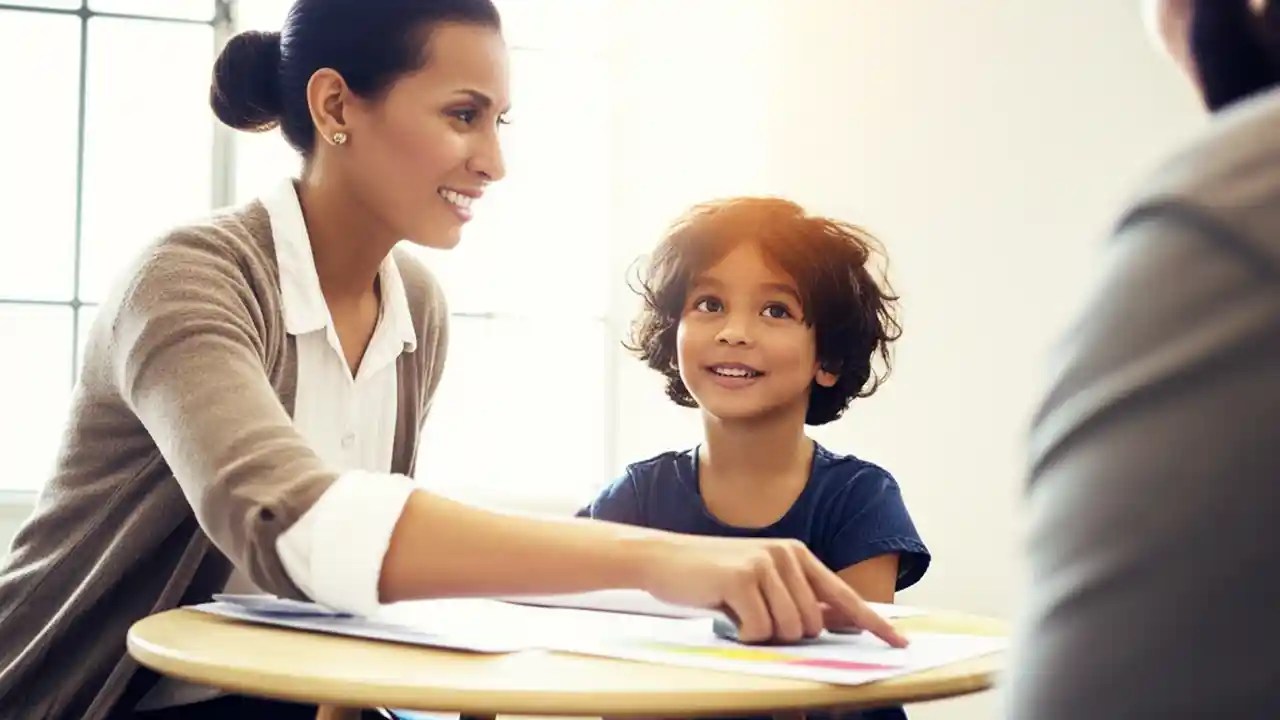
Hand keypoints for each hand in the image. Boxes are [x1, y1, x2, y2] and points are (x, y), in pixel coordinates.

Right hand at [638, 535, 907, 646]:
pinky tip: (725, 612)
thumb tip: (830, 622)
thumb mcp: (759, 578)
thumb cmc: (710, 575)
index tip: (898, 643)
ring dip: (760, 633)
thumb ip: (794, 595)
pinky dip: (741, 633)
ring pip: (787, 630)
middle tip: (752, 616)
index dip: (872, 622)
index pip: (843, 595)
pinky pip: (758, 630)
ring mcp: (764, 564)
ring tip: (736, 612)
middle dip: (784, 634)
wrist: (663, 557)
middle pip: (811, 625)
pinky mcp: (741, 579)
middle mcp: (786, 555)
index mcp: (796, 554)